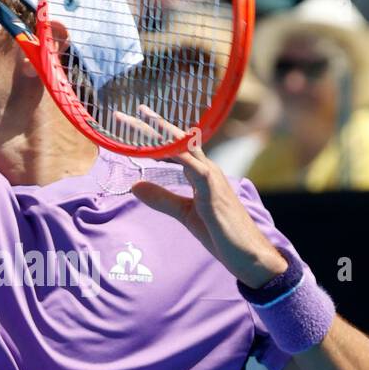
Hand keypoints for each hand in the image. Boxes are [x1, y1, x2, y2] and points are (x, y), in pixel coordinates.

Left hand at [121, 105, 287, 287]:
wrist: (248, 255)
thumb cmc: (222, 234)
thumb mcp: (184, 214)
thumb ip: (162, 199)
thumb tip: (135, 186)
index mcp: (200, 173)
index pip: (172, 148)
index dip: (151, 135)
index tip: (127, 123)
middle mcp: (207, 168)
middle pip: (175, 141)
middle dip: (149, 126)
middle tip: (120, 115)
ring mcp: (212, 177)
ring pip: (183, 148)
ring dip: (159, 135)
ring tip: (138, 121)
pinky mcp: (214, 191)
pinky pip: (194, 168)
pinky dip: (177, 156)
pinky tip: (160, 149)